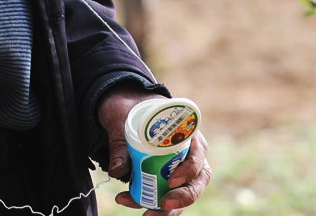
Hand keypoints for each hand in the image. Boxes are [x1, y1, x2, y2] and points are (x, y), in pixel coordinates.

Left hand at [97, 87, 209, 210]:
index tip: (172, 180)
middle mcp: (190, 154)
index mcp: (187, 133)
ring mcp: (181, 170)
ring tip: (147, 215)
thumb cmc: (133, 110)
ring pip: (184, 194)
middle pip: (198, 180)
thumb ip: (120, 143)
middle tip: (164, 204)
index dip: (189, 169)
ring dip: (168, 210)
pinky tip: (126, 200)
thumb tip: (117, 171)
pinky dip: (150, 205)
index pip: (198, 154)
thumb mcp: (123, 119)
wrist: (128, 110)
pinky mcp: (167, 181)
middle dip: (183, 197)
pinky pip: (166, 198)